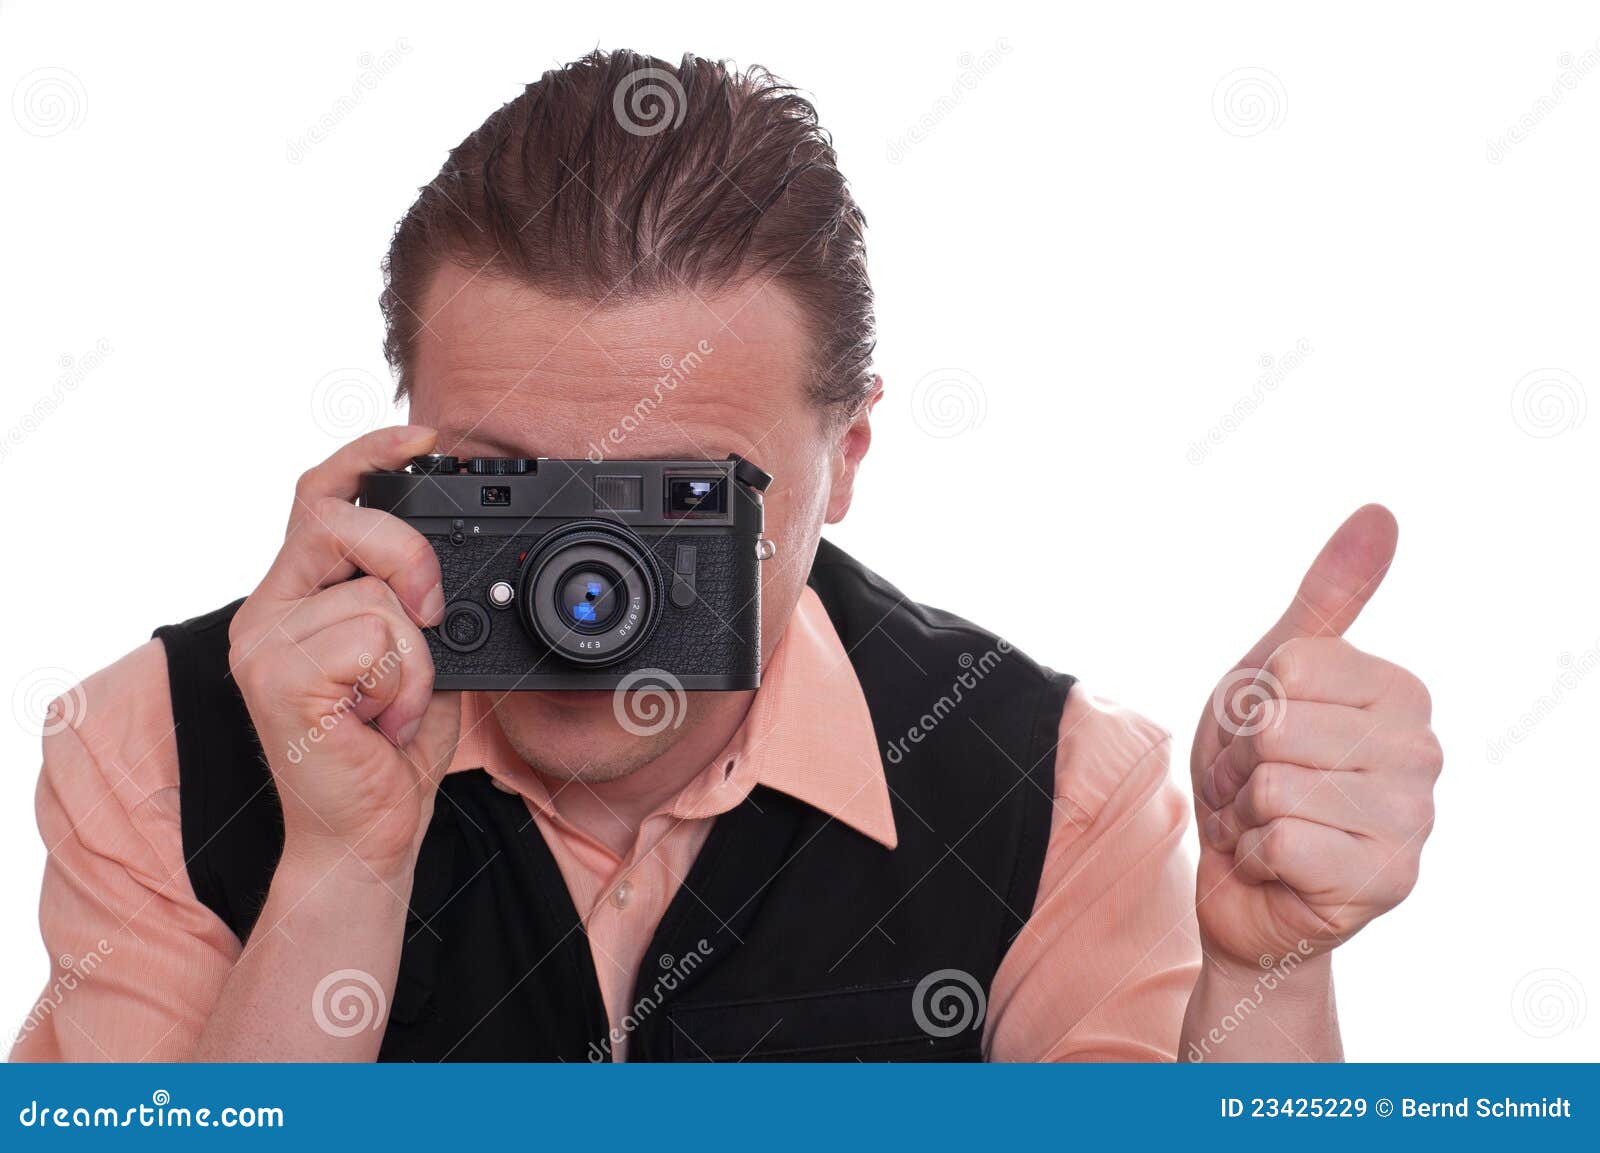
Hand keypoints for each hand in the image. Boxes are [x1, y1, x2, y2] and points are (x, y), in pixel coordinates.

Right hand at [227, 426, 460, 881]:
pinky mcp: (275, 678)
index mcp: (297, 597)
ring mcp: (263, 643)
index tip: (422, 437)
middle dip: (409, 555)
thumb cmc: (391, 750)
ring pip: (377, 595)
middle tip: (432, 617)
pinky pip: (374, 640)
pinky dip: (404, 685)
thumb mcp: (419, 655)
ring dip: (415, 660)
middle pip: (339, 518)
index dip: (367, 453)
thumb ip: (419, 600)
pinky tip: (381, 723)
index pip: (319, 495)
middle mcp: (267, 611)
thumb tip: (461, 558)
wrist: (369, 834)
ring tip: (393, 707)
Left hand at [1189, 504, 1441, 967]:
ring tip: (1268, 824)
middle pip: (1278, 726)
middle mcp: (1423, 753)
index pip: (1289, 668)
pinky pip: (1284, 842)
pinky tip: (1280, 866)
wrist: (1243, 878)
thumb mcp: (1272, 673)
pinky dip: (1258, 855)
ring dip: (1246, 812)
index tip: (1261, 737)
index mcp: (1400, 692)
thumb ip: (1327, 597)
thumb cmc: (1258, 771)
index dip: (1248, 706)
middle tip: (1258, 788)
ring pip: (1277, 785)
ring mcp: (1413, 821)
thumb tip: (1381, 512)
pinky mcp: (1389, 882)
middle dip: (1240, 763)